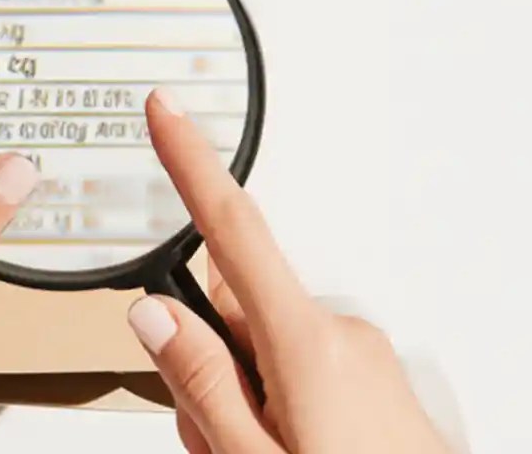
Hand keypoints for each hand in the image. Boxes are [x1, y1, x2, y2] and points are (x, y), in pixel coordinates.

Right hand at [127, 87, 457, 453]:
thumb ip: (198, 382)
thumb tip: (156, 315)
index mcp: (305, 347)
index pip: (233, 232)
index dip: (192, 165)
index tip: (168, 112)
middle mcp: (341, 336)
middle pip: (233, 315)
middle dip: (206, 362)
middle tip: (217, 439)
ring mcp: (364, 359)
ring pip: (262, 352)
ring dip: (240, 397)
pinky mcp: (374, 382)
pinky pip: (302, 370)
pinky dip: (277, 405)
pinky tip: (288, 451)